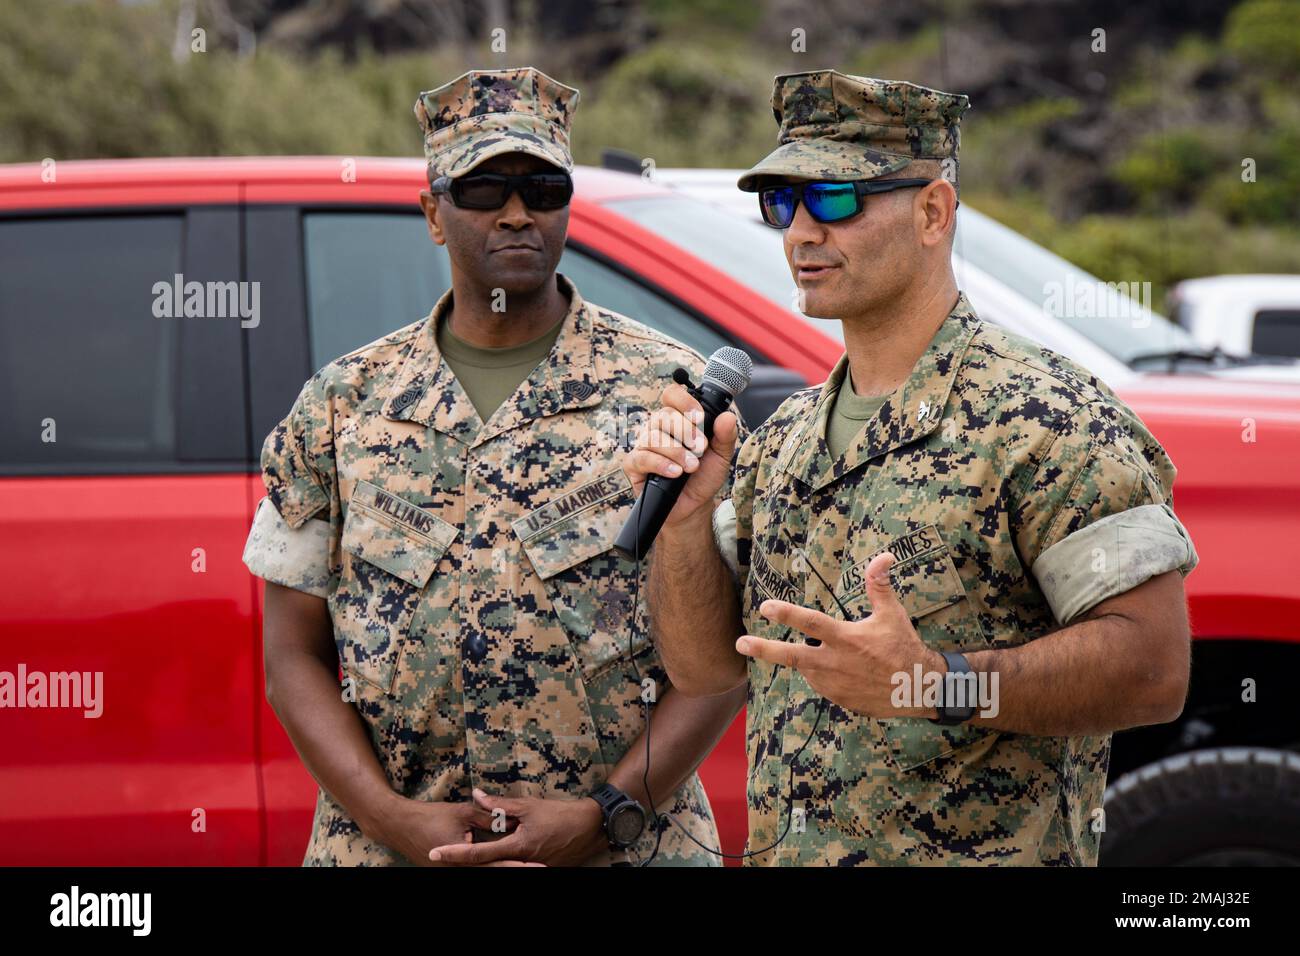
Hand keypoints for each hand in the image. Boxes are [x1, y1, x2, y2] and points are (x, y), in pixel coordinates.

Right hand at [374, 795, 532, 866]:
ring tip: (527, 865)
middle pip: (492, 871)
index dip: (519, 866)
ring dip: (502, 867)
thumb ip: (488, 817)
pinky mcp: (448, 870)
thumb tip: (510, 821)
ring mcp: (452, 872)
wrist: (400, 825)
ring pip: (483, 871)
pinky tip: (501, 862)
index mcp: (463, 859)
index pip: (497, 864)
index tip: (539, 865)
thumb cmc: (431, 817)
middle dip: (515, 868)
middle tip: (541, 867)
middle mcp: (457, 870)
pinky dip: (487, 865)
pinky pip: (472, 869)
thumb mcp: (463, 813)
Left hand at [427, 789, 605, 866]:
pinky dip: (503, 860)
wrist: (591, 828)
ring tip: (473, 846)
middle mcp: (522, 863)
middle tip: (439, 854)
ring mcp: (532, 869)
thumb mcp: (529, 806)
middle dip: (463, 859)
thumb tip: (476, 796)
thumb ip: (500, 804)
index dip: (454, 854)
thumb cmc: (560, 815)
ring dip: (486, 858)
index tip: (435, 852)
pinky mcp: (540, 870)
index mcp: (517, 848)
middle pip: (487, 866)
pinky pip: (515, 866)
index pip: (478, 854)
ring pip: (501, 866)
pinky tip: (502, 849)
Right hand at [623, 382, 738, 530]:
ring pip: (653, 436)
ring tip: (691, 466)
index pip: (672, 395)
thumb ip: (725, 436)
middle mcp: (658, 428)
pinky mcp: (634, 465)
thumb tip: (727, 416)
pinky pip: (642, 458)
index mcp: (677, 419)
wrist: (693, 505)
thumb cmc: (703, 476)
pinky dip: (661, 464)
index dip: (684, 402)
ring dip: (676, 451)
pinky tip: (675, 473)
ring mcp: (644, 446)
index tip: (700, 418)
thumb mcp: (721, 456)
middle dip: (685, 431)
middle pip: (663, 415)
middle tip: (701, 448)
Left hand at [734, 552, 945, 717]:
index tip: (765, 607)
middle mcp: (835, 663)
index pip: (810, 623)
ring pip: (806, 669)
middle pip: (791, 656)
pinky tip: (839, 670)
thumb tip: (882, 556)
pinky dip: (822, 675)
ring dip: (807, 660)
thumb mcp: (892, 614)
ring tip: (834, 655)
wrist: (919, 689)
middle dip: (763, 649)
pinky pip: (821, 685)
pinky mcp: (839, 700)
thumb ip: (879, 585)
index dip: (786, 613)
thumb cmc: (904, 647)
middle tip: (740, 644)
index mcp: (846, 639)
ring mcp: (834, 685)